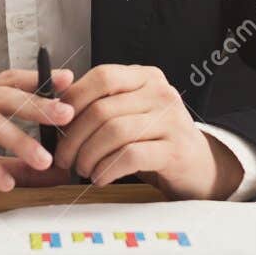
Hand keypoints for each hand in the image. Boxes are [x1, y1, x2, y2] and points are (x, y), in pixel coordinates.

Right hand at [0, 68, 75, 208]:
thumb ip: (13, 166)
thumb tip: (55, 169)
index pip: (6, 81)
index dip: (37, 80)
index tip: (69, 82)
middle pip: (1, 95)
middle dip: (37, 104)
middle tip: (66, 117)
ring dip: (18, 139)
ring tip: (43, 160)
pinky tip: (4, 182)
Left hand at [56, 64, 242, 199]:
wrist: (200, 167)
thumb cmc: (155, 140)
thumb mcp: (131, 113)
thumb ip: (101, 104)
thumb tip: (55, 109)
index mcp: (146, 77)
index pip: (103, 76)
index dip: (73, 99)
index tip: (58, 122)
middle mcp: (160, 93)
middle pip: (102, 109)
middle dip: (74, 137)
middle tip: (64, 158)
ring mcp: (171, 120)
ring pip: (114, 132)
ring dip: (89, 155)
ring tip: (83, 169)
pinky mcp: (175, 150)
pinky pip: (130, 155)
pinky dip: (107, 169)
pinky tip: (101, 177)